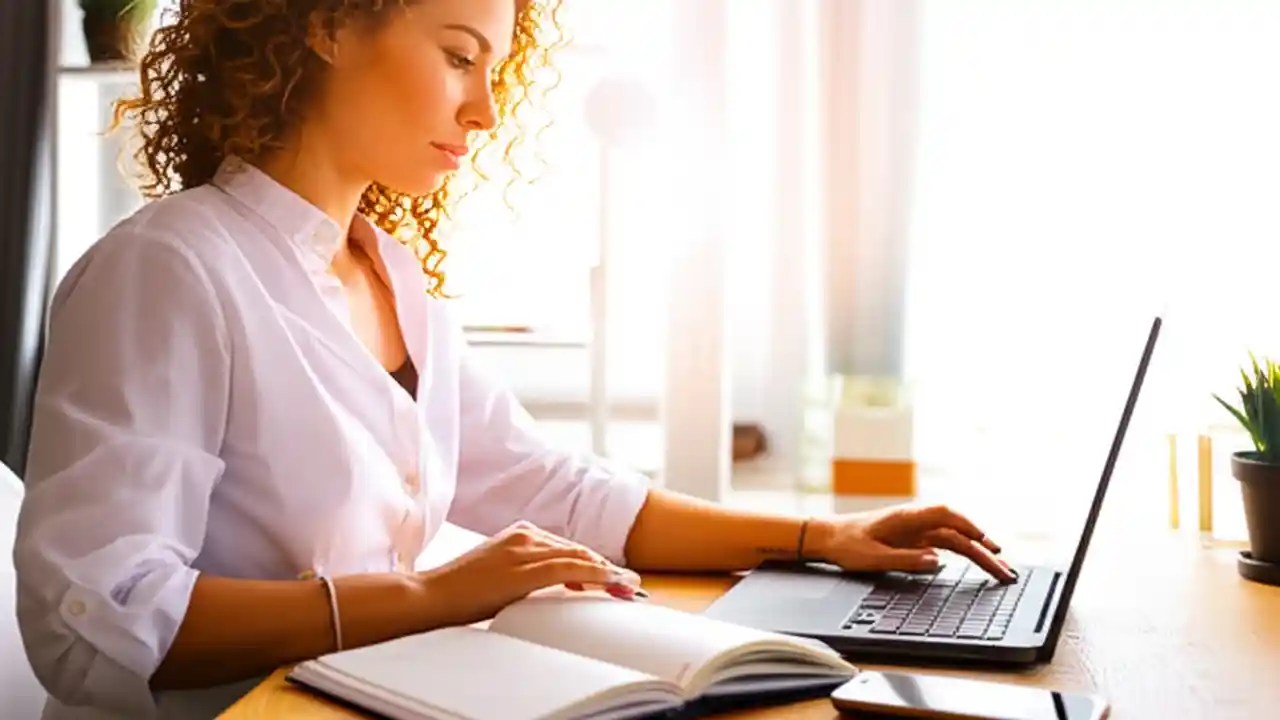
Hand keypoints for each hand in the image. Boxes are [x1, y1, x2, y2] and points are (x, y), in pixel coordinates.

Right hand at [416, 521, 641, 627]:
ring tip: (628, 584)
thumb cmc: (460, 593)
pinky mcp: (522, 569)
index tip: (613, 576)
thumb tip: (553, 589)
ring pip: (577, 557)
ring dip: (607, 571)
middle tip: (630, 582)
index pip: (566, 547)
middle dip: (605, 567)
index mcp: (518, 533)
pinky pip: (569, 569)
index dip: (593, 562)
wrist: (430, 596)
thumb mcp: (499, 577)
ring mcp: (523, 549)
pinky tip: (611, 582)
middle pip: (576, 550)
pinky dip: (595, 575)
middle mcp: (524, 535)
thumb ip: (525, 575)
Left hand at [806, 504, 1015, 582]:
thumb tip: (938, 560)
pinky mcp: (914, 538)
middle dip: (983, 549)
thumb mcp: (873, 557)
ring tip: (1000, 567)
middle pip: (956, 532)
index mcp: (906, 518)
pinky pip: (944, 543)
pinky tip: (977, 559)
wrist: (827, 537)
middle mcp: (915, 521)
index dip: (969, 527)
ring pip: (954, 539)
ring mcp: (916, 529)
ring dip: (977, 551)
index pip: (946, 515)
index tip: (987, 542)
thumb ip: (906, 559)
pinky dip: (962, 551)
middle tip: (1005, 569)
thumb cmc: (847, 544)